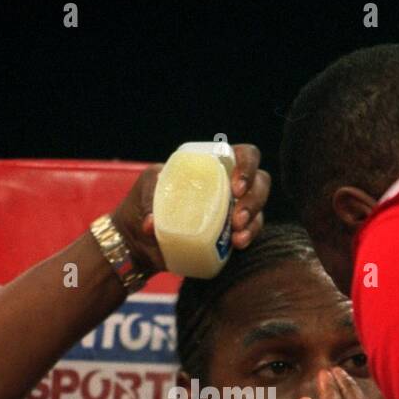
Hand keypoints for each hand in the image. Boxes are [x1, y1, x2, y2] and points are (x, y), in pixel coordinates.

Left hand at [110, 143, 270, 272]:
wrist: (139, 240)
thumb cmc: (145, 204)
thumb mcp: (145, 190)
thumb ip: (150, 198)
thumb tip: (151, 223)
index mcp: (213, 165)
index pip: (244, 155)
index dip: (248, 166)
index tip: (236, 186)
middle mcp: (228, 185)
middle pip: (260, 182)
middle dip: (254, 198)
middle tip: (237, 215)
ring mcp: (232, 210)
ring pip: (259, 208)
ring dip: (253, 219)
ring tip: (237, 233)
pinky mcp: (231, 234)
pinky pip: (251, 232)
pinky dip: (249, 236)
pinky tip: (239, 243)